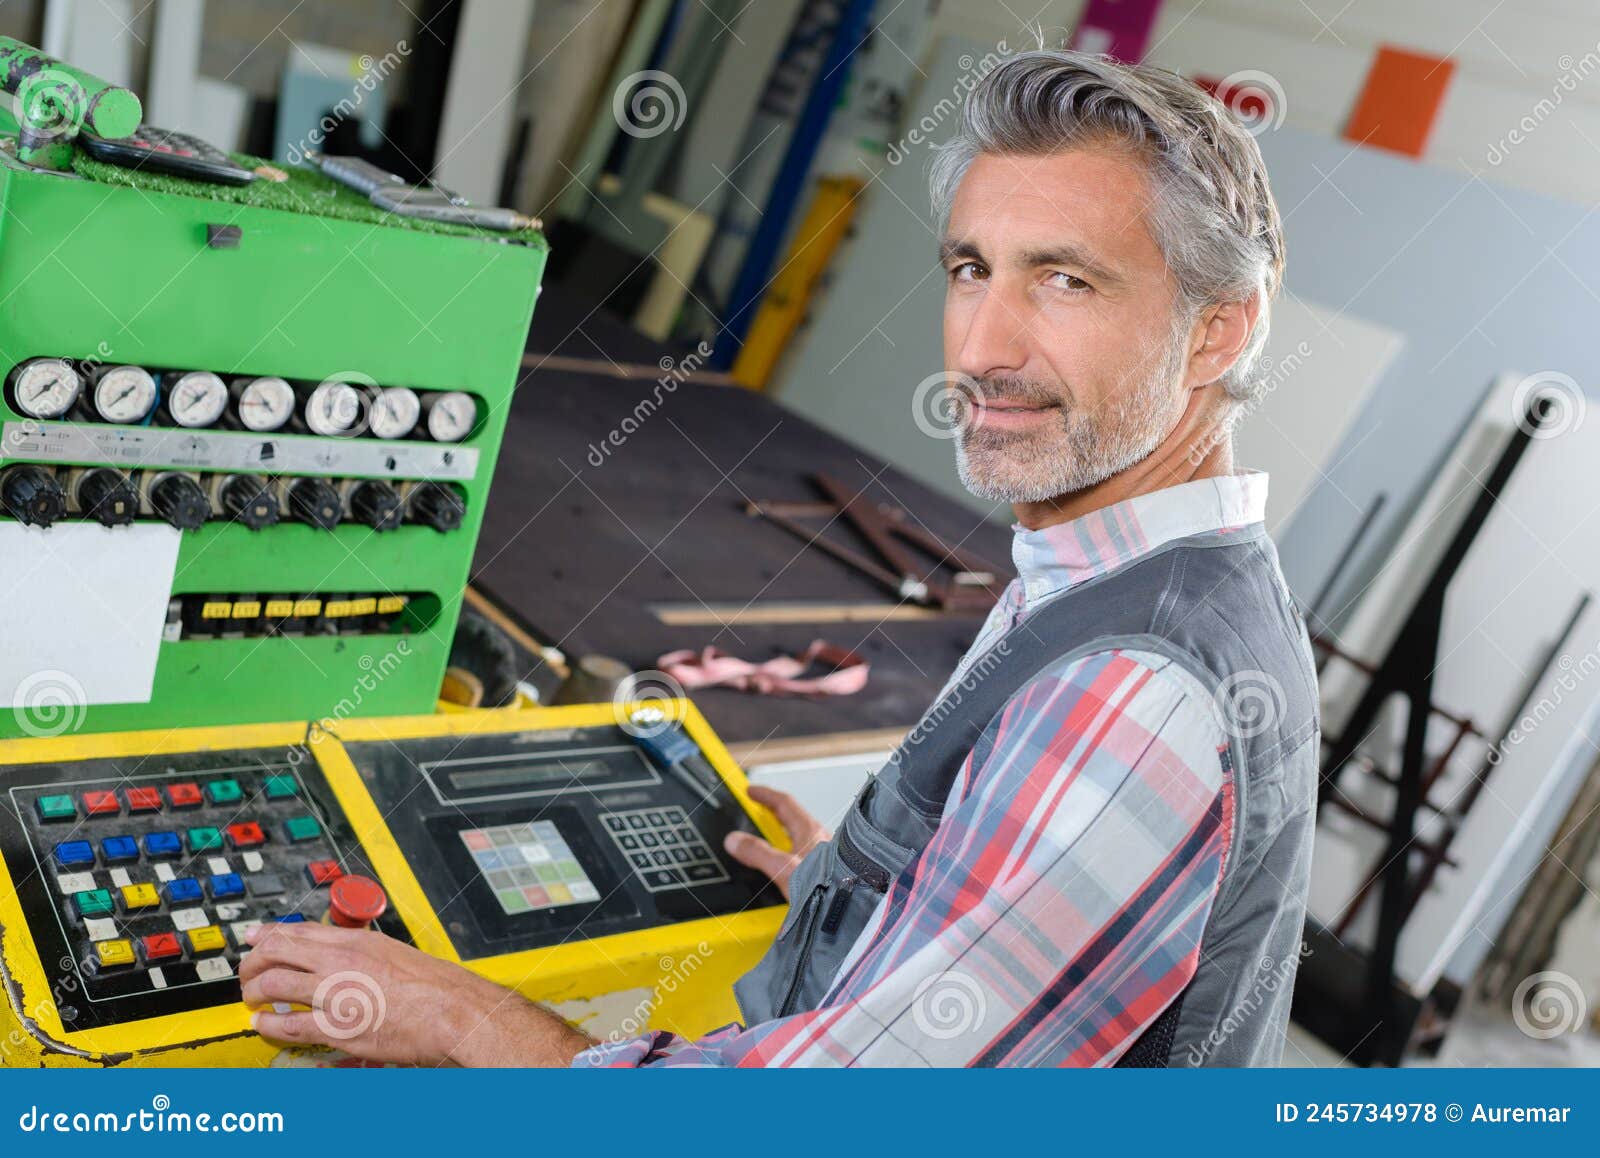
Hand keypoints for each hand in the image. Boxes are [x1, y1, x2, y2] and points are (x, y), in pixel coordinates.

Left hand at [238, 921, 592, 1065]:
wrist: (455, 1011)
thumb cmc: (437, 987)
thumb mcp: (397, 953)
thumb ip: (367, 952)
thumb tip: (348, 955)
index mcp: (358, 940)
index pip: (300, 929)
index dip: (269, 932)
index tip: (254, 935)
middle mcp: (342, 962)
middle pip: (278, 951)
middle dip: (253, 960)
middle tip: (246, 970)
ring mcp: (337, 995)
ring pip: (275, 985)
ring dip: (254, 991)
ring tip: (250, 997)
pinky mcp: (339, 1028)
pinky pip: (290, 1026)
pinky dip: (268, 1024)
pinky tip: (261, 1024)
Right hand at [723, 784, 829, 899]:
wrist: (849, 910)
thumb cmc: (829, 887)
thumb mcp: (784, 868)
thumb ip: (758, 853)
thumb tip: (736, 840)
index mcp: (810, 831)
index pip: (784, 803)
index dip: (765, 795)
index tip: (751, 791)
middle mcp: (820, 840)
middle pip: (792, 818)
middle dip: (773, 813)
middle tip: (759, 809)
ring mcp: (825, 856)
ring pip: (799, 837)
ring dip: (782, 835)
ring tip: (768, 840)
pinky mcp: (826, 873)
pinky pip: (804, 856)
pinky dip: (789, 855)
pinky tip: (785, 869)